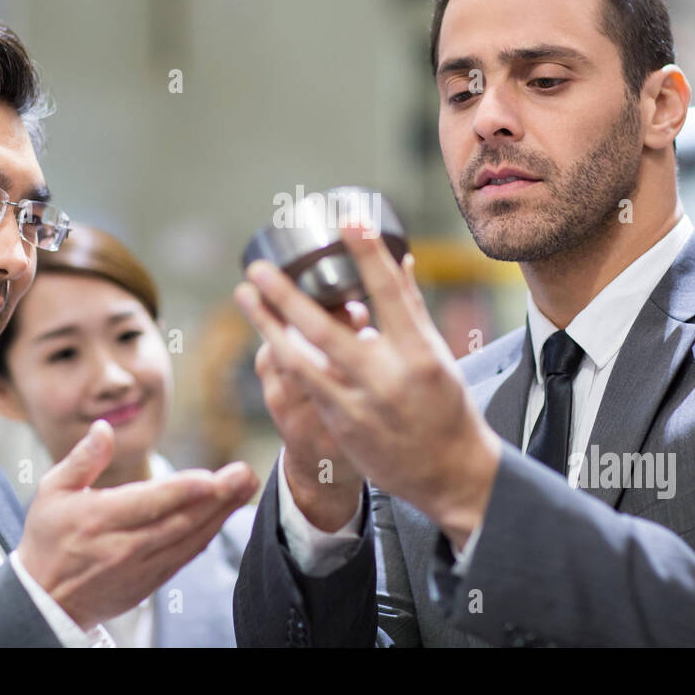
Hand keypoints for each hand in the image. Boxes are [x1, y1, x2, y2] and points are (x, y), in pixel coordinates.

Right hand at [17, 420, 258, 629]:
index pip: (148, 503)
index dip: (182, 491)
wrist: (45, 600)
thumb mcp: (51, 492)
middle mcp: (122, 546)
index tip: (211, 477)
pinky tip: (224, 515)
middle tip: (244, 475)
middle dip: (216, 498)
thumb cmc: (49, 539)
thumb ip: (82, 460)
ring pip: (187, 540)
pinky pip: (184, 557)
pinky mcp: (149, 583)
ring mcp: (138, 568)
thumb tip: (104, 428)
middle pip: (178, 521)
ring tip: (244, 488)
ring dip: (220, 514)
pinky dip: (206, 536)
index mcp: (98, 519)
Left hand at [234, 224, 501, 547]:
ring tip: (245, 295)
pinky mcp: (341, 426)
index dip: (369, 256)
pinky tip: (267, 336)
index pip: (390, 295)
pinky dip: (284, 357)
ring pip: (302, 361)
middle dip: (287, 297)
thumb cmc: (447, 404)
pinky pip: (304, 385)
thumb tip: (400, 258)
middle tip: (259, 268)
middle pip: (327, 331)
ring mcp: (359, 406)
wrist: (449, 472)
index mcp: (420, 354)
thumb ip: (412, 306)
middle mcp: (388, 379)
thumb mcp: (437, 353)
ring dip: (268, 326)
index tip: (348, 222)